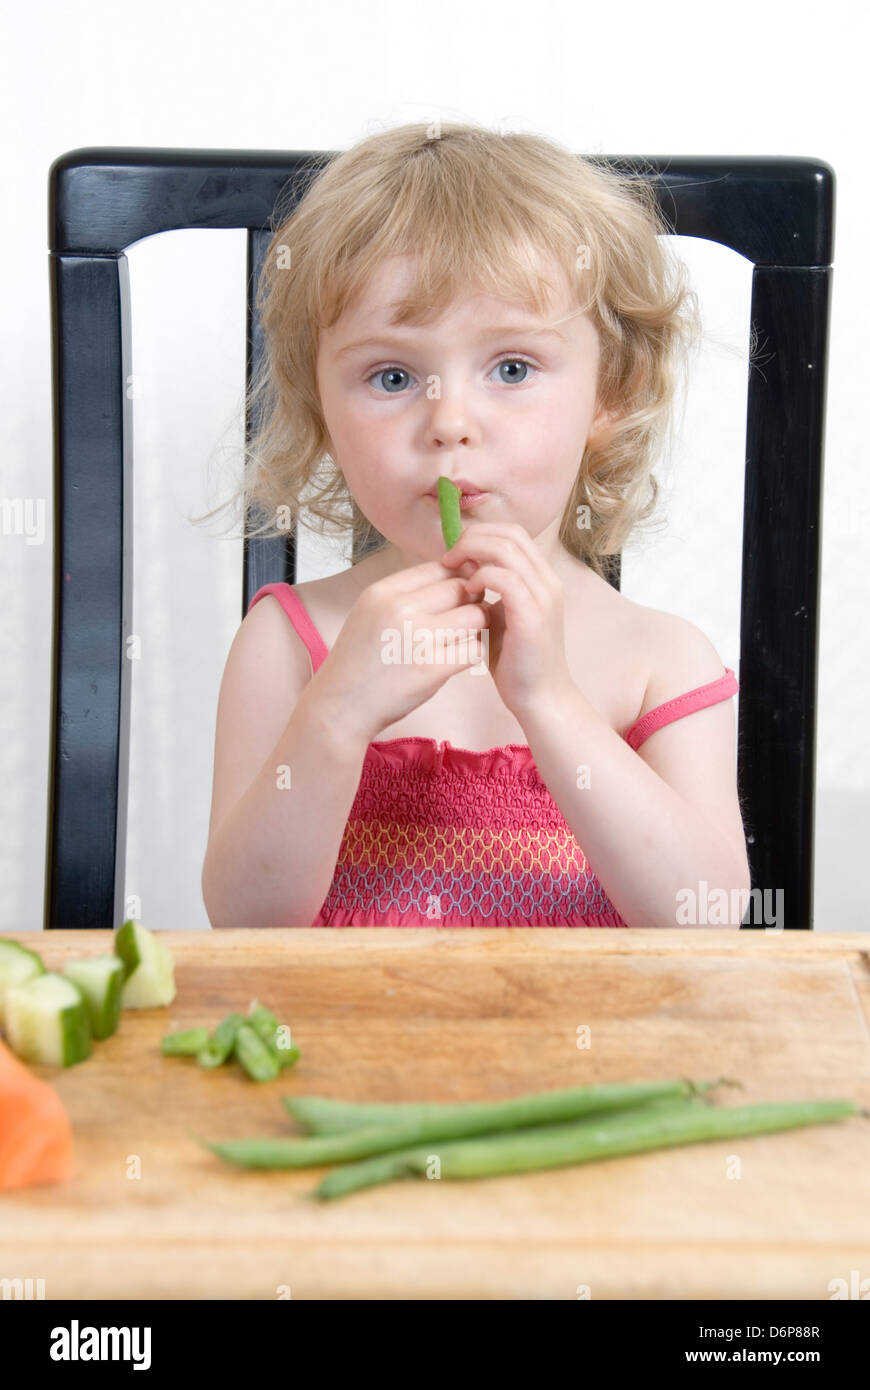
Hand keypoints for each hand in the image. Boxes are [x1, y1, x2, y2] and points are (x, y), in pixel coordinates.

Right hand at [308, 561, 489, 745]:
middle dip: (472, 601)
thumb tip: (455, 576)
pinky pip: (475, 649)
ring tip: (462, 639)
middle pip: (462, 588)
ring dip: (477, 628)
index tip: (459, 595)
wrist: (340, 706)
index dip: (458, 578)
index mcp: (383, 591)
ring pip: (476, 616)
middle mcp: (400, 609)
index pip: (441, 566)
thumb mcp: (370, 612)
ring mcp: (418, 639)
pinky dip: (474, 653)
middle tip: (464, 619)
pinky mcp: (432, 669)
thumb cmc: (360, 661)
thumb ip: (406, 594)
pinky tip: (459, 660)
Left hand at [440, 522, 575, 722]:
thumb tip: (459, 572)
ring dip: (473, 553)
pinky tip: (467, 592)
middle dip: (473, 537)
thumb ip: (486, 593)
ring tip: (453, 570)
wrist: (540, 698)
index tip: (455, 553)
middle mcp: (547, 581)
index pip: (512, 533)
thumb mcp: (498, 617)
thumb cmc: (515, 662)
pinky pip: (504, 578)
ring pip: (506, 548)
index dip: (481, 534)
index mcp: (541, 579)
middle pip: (510, 533)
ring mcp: (543, 596)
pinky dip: (481, 577)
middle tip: (448, 557)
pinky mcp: (533, 615)